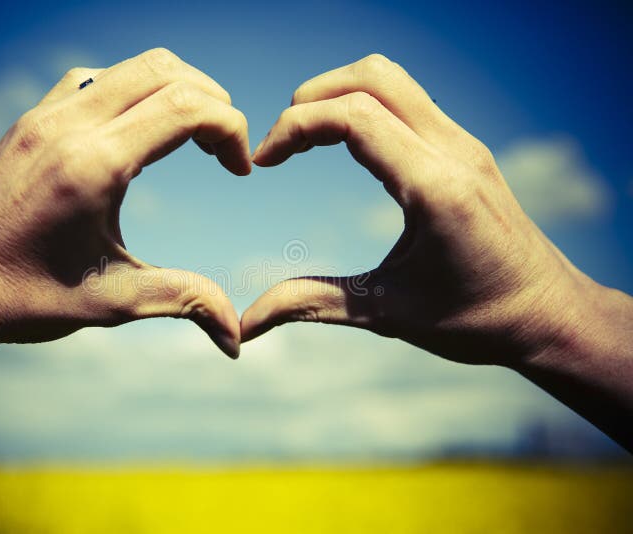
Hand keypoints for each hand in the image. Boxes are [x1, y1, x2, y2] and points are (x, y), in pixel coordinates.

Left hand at [0, 48, 249, 357]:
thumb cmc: (18, 297)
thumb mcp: (109, 302)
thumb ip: (183, 303)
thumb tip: (236, 339)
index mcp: (94, 165)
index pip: (188, 107)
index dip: (232, 130)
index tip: (238, 171)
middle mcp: (68, 126)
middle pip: (166, 70)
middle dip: (212, 101)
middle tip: (223, 150)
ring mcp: (43, 116)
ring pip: (129, 66)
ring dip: (172, 89)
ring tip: (188, 137)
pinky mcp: (28, 121)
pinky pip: (91, 79)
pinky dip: (130, 91)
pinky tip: (133, 134)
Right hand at [242, 54, 592, 365]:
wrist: (549, 316)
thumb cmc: (475, 319)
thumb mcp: (385, 313)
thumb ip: (310, 304)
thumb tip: (246, 325)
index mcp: (434, 188)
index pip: (353, 116)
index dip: (295, 127)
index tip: (264, 162)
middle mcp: (453, 152)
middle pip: (372, 76)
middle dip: (312, 96)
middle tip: (282, 142)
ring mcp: (464, 144)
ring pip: (392, 79)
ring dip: (339, 94)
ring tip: (307, 139)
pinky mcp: (466, 149)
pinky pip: (409, 101)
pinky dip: (365, 106)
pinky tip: (346, 146)